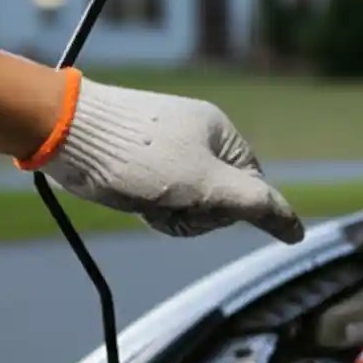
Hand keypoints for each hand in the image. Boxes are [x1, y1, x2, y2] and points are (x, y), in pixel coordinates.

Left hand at [37, 75, 303, 241]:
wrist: (64, 132)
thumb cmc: (138, 157)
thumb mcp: (207, 185)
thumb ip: (256, 206)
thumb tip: (297, 231)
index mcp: (222, 131)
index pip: (252, 189)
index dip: (227, 208)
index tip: (199, 203)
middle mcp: (198, 134)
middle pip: (220, 196)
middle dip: (196, 212)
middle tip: (167, 202)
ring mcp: (167, 144)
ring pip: (189, 199)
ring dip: (170, 212)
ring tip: (144, 199)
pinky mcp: (140, 156)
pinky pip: (161, 192)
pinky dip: (149, 204)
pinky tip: (129, 196)